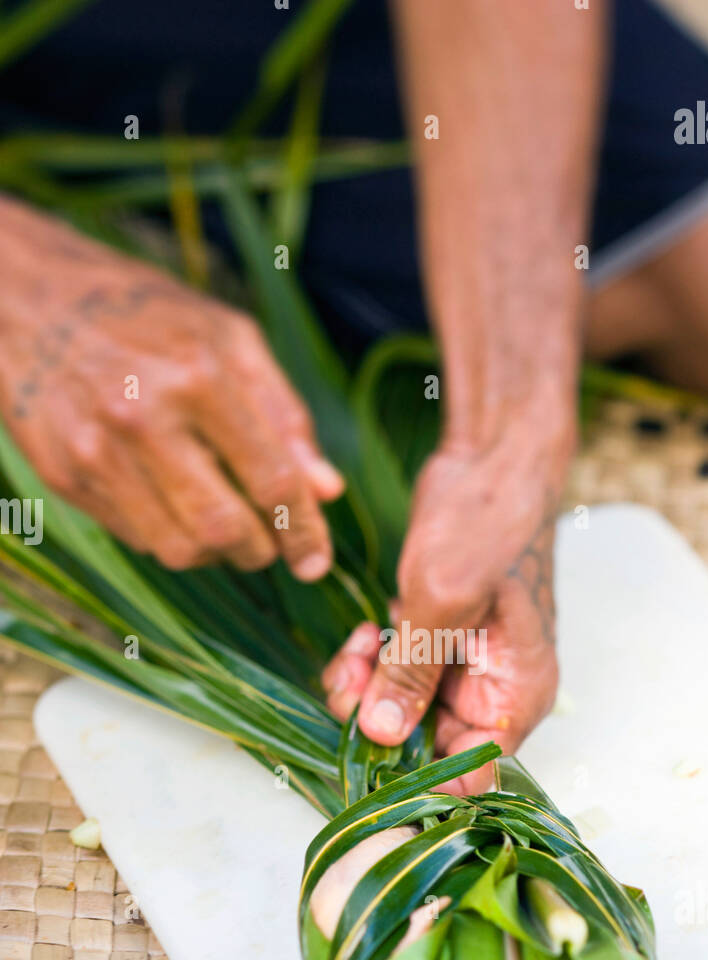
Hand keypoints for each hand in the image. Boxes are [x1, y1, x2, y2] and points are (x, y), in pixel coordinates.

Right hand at [0, 197, 342, 573]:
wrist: (30, 298)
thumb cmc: (149, 315)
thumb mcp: (231, 339)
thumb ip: (285, 416)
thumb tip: (326, 490)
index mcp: (200, 377)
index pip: (270, 482)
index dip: (303, 532)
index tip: (316, 562)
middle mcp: (145, 419)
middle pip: (224, 530)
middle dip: (260, 552)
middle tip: (269, 543)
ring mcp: (98, 453)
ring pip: (177, 550)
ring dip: (214, 554)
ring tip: (223, 523)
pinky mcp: (66, 476)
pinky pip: (136, 538)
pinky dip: (168, 536)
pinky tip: (172, 502)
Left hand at [322, 404, 571, 792]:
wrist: (490, 458)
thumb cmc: (487, 520)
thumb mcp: (443, 599)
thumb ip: (414, 673)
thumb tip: (383, 737)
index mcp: (518, 696)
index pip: (473, 774)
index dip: (419, 776)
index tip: (371, 754)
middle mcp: (494, 692)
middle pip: (425, 747)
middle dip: (379, 721)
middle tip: (354, 681)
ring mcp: (462, 668)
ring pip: (400, 714)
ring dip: (366, 689)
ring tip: (361, 644)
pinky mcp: (434, 641)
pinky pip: (392, 677)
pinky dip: (369, 663)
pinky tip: (367, 631)